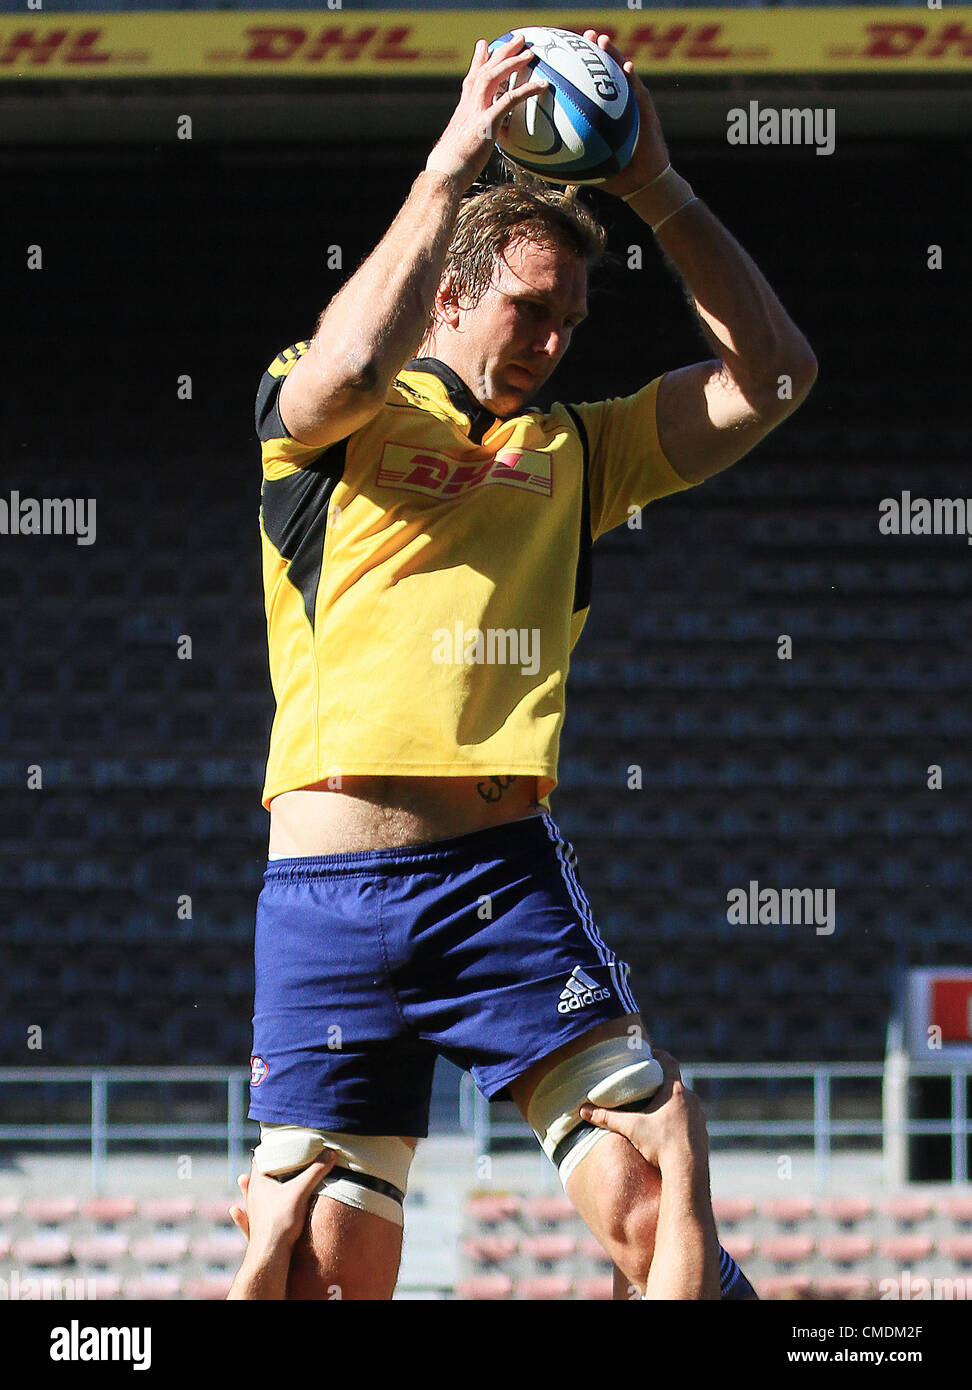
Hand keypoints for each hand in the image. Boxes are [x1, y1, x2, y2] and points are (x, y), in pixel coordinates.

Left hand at [228, 1153, 336, 1254]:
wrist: (270, 1255)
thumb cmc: (281, 1220)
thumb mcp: (301, 1191)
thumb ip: (316, 1171)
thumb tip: (331, 1153)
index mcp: (260, 1183)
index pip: (261, 1159)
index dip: (269, 1149)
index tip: (277, 1143)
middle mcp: (253, 1196)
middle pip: (256, 1176)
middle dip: (266, 1167)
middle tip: (275, 1159)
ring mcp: (253, 1213)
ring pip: (250, 1196)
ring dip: (251, 1187)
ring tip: (245, 1179)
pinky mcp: (256, 1230)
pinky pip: (245, 1218)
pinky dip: (241, 1212)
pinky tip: (234, 1209)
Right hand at [426, 35, 548, 189]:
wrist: (445, 173)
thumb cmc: (452, 169)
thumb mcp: (461, 149)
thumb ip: (471, 141)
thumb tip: (475, 148)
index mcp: (463, 110)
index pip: (471, 79)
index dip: (479, 61)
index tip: (484, 46)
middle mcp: (469, 105)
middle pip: (484, 69)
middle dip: (500, 52)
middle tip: (517, 39)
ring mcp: (476, 111)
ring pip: (493, 75)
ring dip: (512, 61)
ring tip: (529, 52)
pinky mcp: (486, 122)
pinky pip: (509, 99)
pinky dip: (526, 89)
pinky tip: (542, 85)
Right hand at [579, 1048, 709, 1170]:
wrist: (688, 1172)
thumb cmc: (661, 1145)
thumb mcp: (631, 1128)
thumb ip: (607, 1118)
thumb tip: (583, 1110)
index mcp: (675, 1091)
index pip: (669, 1062)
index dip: (659, 1055)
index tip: (650, 1054)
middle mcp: (691, 1099)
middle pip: (676, 1082)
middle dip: (662, 1082)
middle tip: (647, 1084)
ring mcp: (700, 1116)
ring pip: (685, 1101)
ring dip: (672, 1102)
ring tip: (657, 1108)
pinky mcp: (703, 1132)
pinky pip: (691, 1119)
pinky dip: (681, 1119)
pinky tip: (670, 1129)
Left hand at [581, 30, 670, 197]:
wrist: (642, 182)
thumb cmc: (615, 175)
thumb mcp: (585, 167)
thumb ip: (565, 160)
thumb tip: (537, 164)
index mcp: (603, 114)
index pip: (591, 88)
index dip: (579, 71)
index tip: (565, 55)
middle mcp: (618, 105)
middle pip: (606, 73)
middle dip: (595, 53)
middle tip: (584, 36)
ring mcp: (633, 105)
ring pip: (622, 75)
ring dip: (613, 56)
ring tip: (602, 40)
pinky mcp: (646, 111)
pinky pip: (639, 92)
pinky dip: (632, 80)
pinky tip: (627, 67)